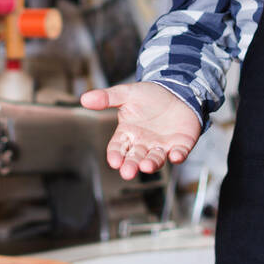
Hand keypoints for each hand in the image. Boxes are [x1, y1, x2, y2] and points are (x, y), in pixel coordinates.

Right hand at [80, 81, 201, 180]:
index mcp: (128, 133)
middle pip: (135, 158)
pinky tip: (175, 156)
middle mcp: (144, 143)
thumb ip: (107, 98)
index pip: (118, 148)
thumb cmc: (151, 95)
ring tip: (146, 166)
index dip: (115, 155)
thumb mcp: (128, 93)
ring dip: (151, 164)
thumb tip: (84, 98)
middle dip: (131, 165)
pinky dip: (178, 156)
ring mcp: (162, 146)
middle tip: (127, 172)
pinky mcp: (180, 145)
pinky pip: (179, 153)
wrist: (177, 91)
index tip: (114, 161)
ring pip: (155, 159)